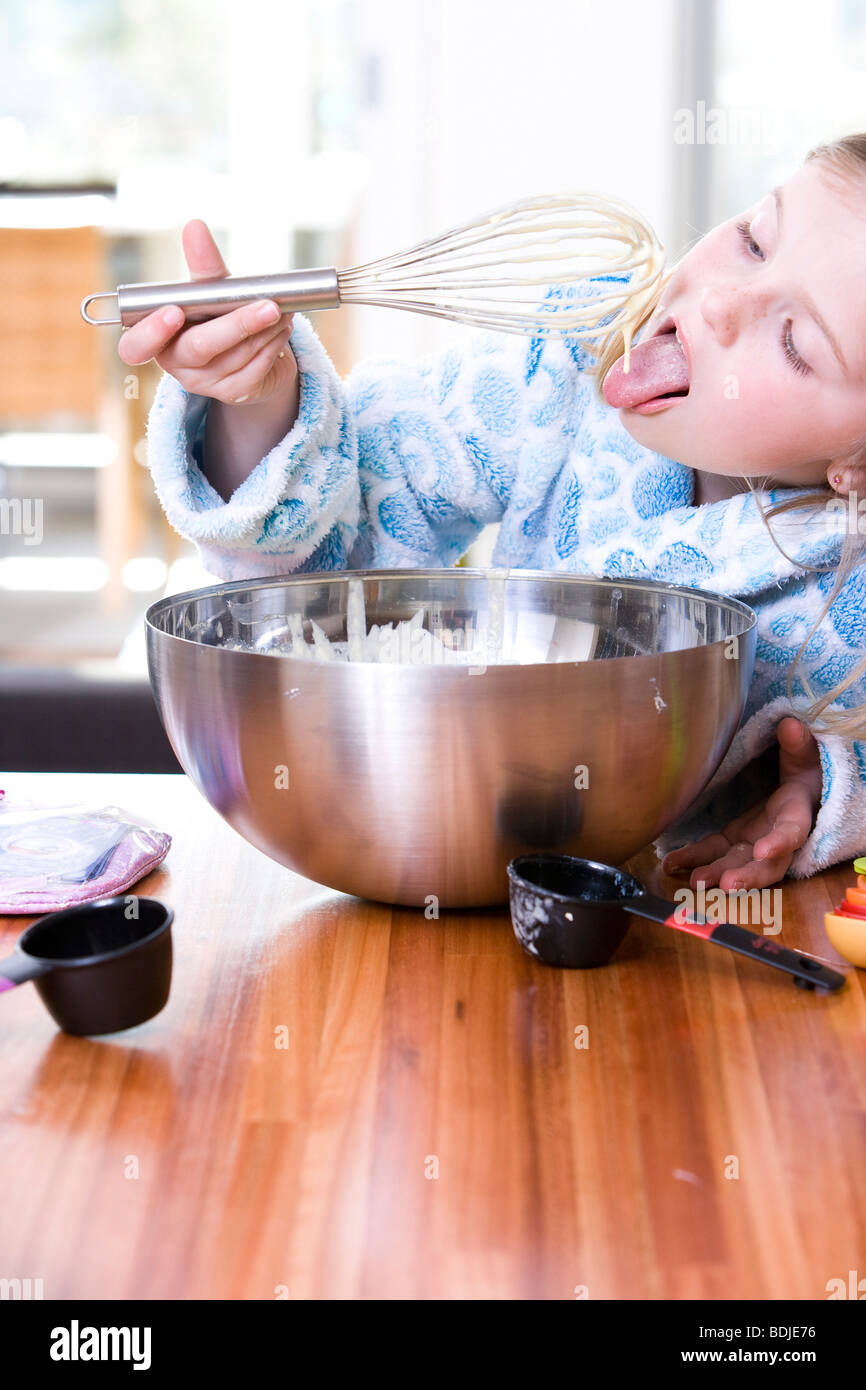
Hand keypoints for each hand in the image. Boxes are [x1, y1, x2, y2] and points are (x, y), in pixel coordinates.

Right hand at [117, 219, 297, 406]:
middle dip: (237, 324)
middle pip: (200, 347)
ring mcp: (206, 383)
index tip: (174, 311)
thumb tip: (194, 227)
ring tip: (281, 307)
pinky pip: (256, 367)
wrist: (252, 352)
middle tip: (268, 305)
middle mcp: (177, 364)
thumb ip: (203, 266)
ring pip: (236, 355)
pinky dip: (274, 344)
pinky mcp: (234, 393)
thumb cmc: (220, 316)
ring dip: (265, 329)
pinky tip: (282, 328)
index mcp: (157, 338)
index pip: (136, 347)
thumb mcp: (210, 291)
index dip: (151, 332)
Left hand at [661, 717, 821, 889]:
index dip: (780, 843)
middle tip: (727, 884)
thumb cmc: (803, 774)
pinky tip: (670, 865)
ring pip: (737, 864)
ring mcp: (752, 843)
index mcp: (796, 816)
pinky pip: (713, 853)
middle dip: (747, 875)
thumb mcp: (803, 758)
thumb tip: (789, 724)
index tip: (763, 850)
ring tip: (694, 880)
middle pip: (767, 865)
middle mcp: (775, 838)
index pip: (792, 833)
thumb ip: (797, 745)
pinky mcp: (732, 841)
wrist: (797, 790)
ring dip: (716, 873)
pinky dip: (693, 859)